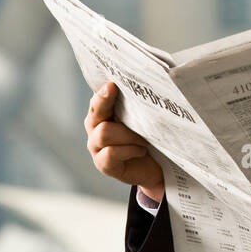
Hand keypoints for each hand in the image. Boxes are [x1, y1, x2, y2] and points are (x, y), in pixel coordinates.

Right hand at [85, 81, 164, 203]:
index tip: (112, 84)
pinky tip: (141, 150)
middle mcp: (95, 128)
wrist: (155, 168)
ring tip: (145, 139)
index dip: (103, 93)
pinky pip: (111, 153)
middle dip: (108, 102)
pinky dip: (130, 150)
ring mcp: (96, 147)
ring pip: (105, 133)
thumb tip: (144, 85)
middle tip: (119, 95)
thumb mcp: (142, 119)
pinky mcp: (103, 164)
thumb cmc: (148, 138)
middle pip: (96, 113)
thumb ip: (136, 105)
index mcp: (102, 114)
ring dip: (129, 134)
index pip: (97, 100)